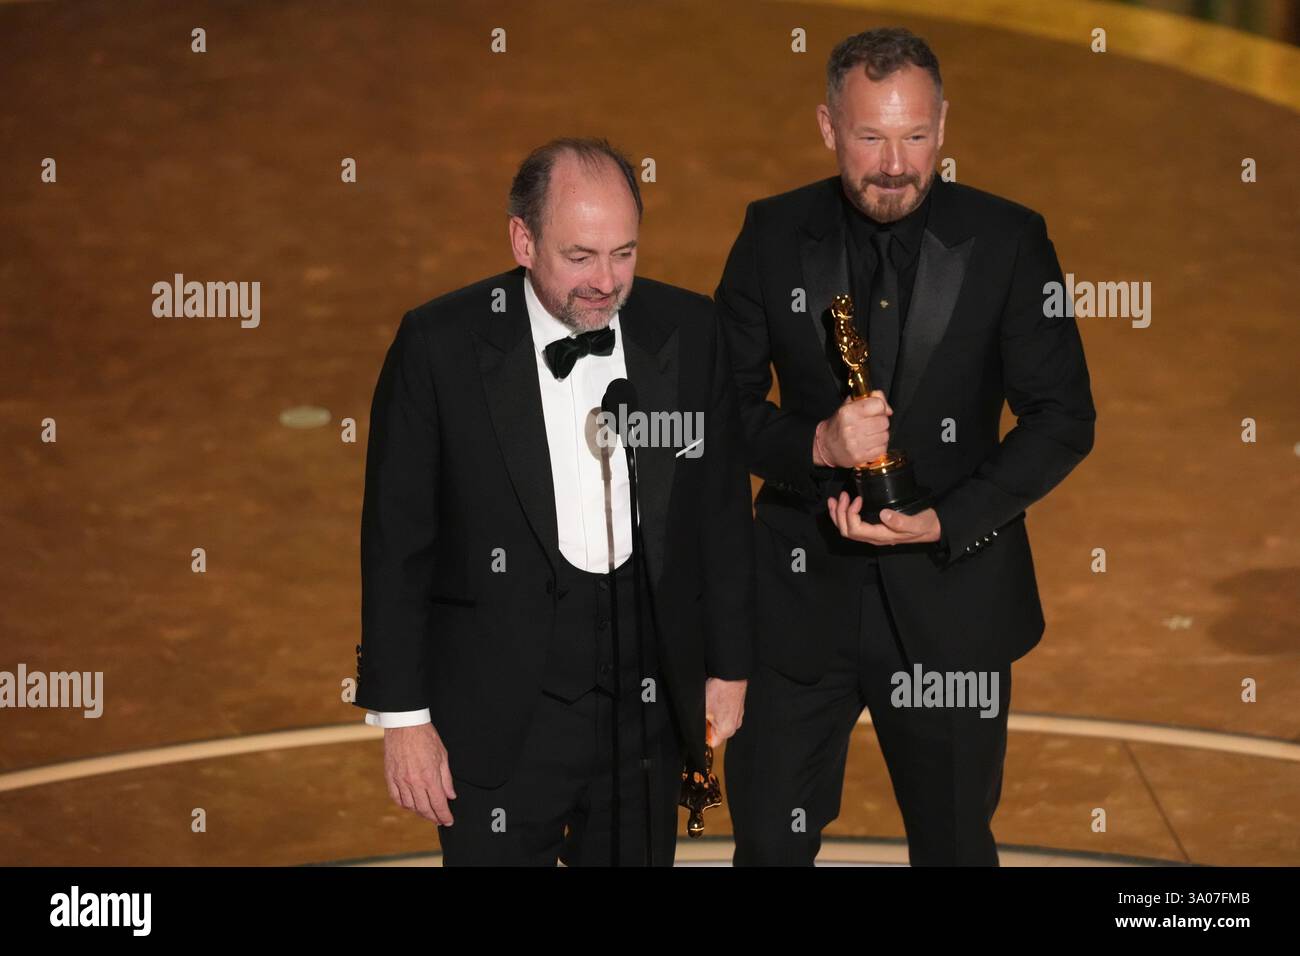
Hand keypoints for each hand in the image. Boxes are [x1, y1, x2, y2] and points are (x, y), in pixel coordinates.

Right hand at [384, 722, 456, 825]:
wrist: (405, 724)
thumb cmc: (426, 737)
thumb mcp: (443, 756)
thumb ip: (447, 779)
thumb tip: (451, 795)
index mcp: (429, 776)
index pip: (438, 804)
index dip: (444, 815)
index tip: (448, 821)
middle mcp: (414, 782)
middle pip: (424, 809)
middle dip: (433, 817)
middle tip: (439, 820)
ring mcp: (400, 780)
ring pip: (410, 805)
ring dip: (419, 812)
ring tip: (426, 812)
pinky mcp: (390, 777)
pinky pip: (396, 797)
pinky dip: (404, 804)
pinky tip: (410, 804)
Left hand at [704, 676, 746, 745]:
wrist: (730, 676)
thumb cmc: (718, 692)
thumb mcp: (703, 711)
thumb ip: (700, 726)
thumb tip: (696, 732)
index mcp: (726, 730)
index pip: (712, 743)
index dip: (703, 738)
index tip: (698, 729)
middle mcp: (734, 726)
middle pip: (717, 734)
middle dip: (708, 726)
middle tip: (703, 714)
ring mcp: (738, 717)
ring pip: (722, 723)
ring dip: (714, 718)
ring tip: (710, 705)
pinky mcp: (738, 708)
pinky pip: (727, 715)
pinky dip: (720, 711)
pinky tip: (716, 701)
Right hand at [813, 390, 892, 466]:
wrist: (826, 445)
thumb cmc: (840, 424)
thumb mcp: (850, 405)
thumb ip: (871, 399)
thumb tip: (888, 410)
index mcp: (848, 412)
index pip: (878, 404)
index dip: (880, 407)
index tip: (875, 411)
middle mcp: (851, 427)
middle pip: (884, 421)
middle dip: (881, 422)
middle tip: (871, 424)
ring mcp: (856, 444)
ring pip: (885, 436)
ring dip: (881, 435)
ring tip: (870, 435)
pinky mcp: (860, 456)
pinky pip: (882, 449)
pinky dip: (879, 447)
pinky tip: (870, 444)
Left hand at [826, 492, 941, 545]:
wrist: (932, 528)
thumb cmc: (924, 524)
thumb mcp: (917, 522)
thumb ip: (901, 521)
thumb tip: (884, 515)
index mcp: (881, 536)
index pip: (856, 529)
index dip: (851, 514)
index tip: (858, 498)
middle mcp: (873, 537)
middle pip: (846, 531)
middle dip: (840, 513)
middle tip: (843, 495)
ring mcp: (872, 534)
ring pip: (847, 530)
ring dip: (838, 514)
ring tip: (835, 500)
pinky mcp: (874, 528)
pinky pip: (853, 525)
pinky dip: (844, 515)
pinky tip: (843, 504)